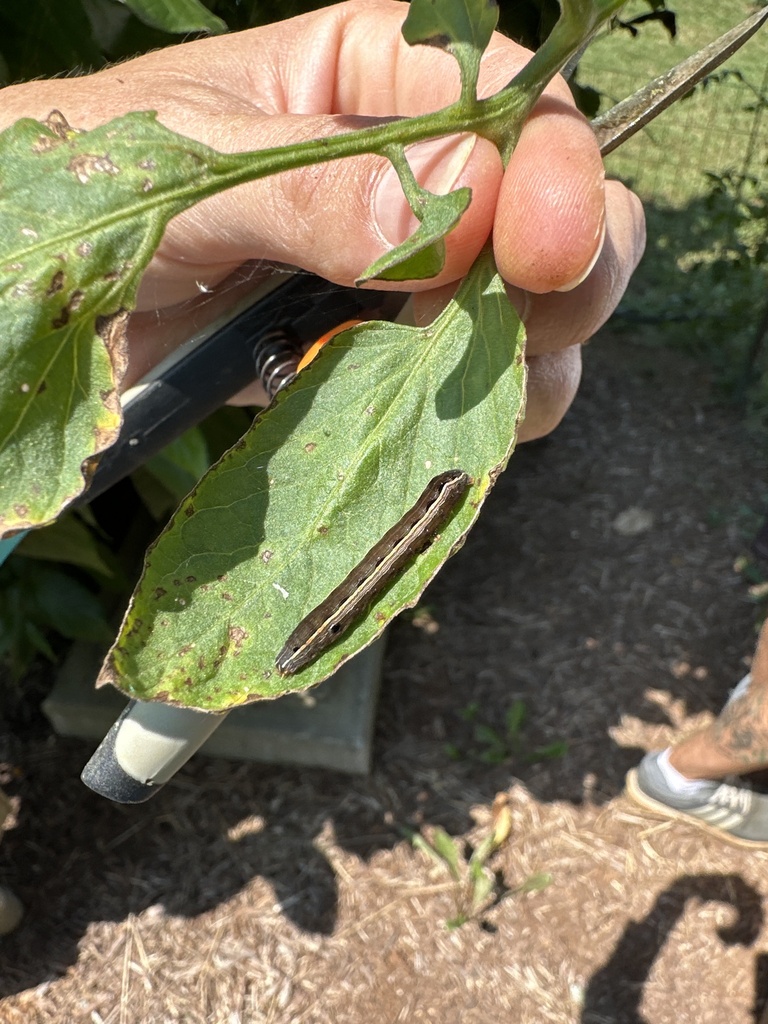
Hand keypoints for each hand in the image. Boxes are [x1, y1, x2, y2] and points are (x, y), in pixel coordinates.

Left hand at [1, 0, 643, 439]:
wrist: (35, 297)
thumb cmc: (92, 190)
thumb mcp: (190, 171)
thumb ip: (315, 186)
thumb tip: (461, 207)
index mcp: (375, 80)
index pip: (511, 102)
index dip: (552, 166)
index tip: (542, 244)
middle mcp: (417, 176)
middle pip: (555, 210)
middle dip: (569, 270)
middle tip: (531, 319)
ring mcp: (409, 277)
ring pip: (533, 311)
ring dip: (530, 354)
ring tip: (453, 378)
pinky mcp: (385, 359)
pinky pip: (471, 390)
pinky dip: (474, 415)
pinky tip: (423, 418)